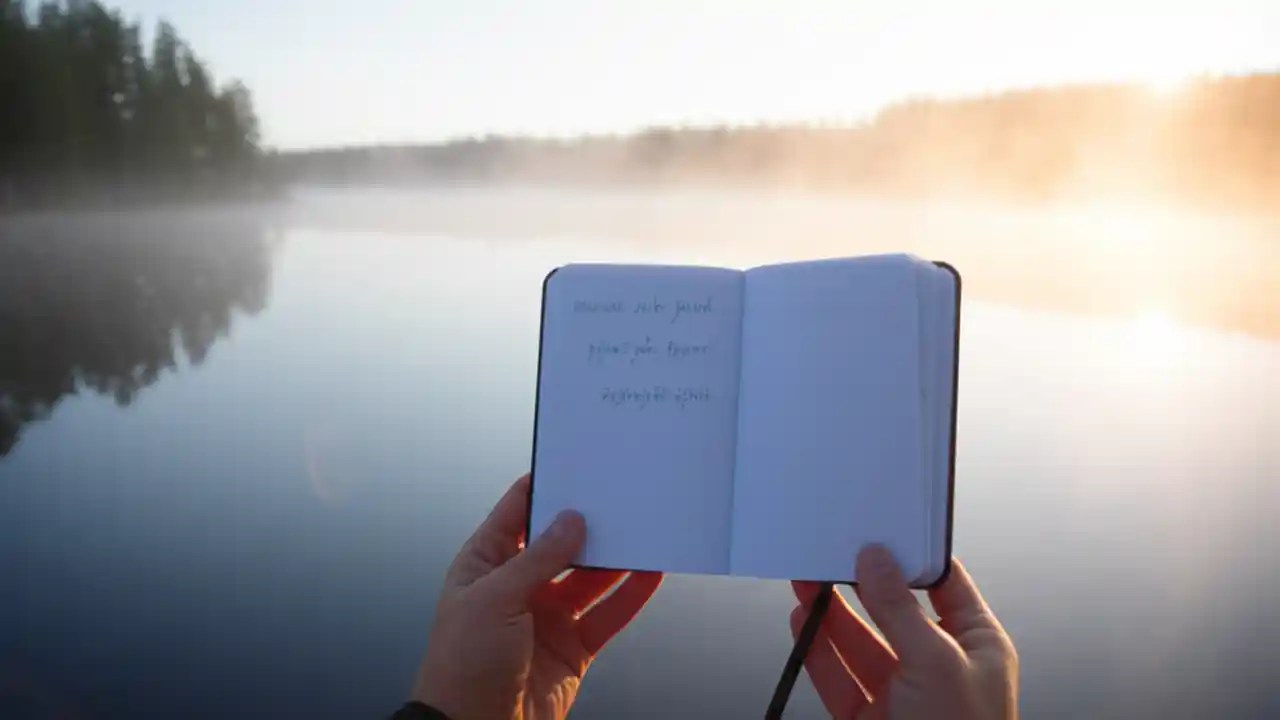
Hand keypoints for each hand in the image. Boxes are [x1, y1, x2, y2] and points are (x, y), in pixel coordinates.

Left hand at [412, 475, 662, 719]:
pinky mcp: (571, 646)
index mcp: (484, 564)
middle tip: (617, 498)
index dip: (544, 488)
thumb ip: (538, 559)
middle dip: (587, 522)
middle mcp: (517, 586)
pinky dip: (630, 595)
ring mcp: (546, 616)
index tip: (574, 464)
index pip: (516, 513)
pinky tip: (649, 575)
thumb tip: (571, 521)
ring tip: (642, 531)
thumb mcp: (495, 600)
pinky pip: (607, 614)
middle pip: (560, 543)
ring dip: (615, 558)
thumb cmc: (461, 666)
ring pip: (589, 578)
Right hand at [791, 548, 1017, 719]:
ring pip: (860, 644)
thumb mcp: (936, 663)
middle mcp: (941, 668)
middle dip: (860, 585)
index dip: (911, 558)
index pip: (944, 587)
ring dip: (832, 614)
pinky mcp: (870, 719)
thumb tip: (877, 561)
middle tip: (832, 554)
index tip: (880, 533)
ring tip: (806, 582)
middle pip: (893, 613)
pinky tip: (803, 624)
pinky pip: (839, 677)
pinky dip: (818, 651)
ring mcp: (903, 695)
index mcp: (978, 648)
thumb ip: (899, 609)